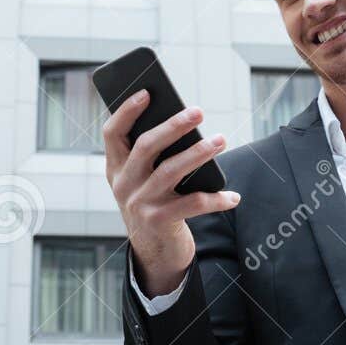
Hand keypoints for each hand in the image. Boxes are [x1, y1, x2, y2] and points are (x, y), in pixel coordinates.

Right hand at [103, 90, 239, 297]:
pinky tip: (233, 196)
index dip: (126, 111)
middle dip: (173, 126)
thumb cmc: (156, 203)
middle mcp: (123, 184)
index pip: (112, 133)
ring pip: (170, 171)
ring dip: (199, 153)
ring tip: (221, 140)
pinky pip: (192, 204)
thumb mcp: (146, 180)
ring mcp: (139, 204)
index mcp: (116, 168)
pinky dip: (216, 198)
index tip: (147, 92)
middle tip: (198, 112)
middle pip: (146, 146)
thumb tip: (186, 122)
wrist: (154, 252)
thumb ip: (156, 155)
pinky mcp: (158, 222)